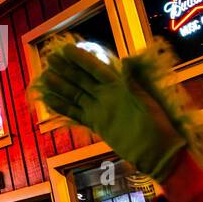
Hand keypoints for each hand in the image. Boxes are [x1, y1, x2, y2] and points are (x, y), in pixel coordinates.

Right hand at [31, 41, 186, 180]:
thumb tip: (127, 60)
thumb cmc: (156, 123)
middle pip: (82, 79)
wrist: (156, 151)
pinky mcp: (96, 124)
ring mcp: (100, 109)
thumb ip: (133, 81)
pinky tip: (49, 101)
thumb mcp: (147, 100)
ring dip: (61, 86)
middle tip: (50, 59)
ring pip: (76, 94)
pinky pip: (76, 113)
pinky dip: (63, 107)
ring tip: (45, 77)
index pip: (96, 69)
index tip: (67, 49)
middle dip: (66, 69)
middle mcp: (106, 95)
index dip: (82, 59)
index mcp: (119, 86)